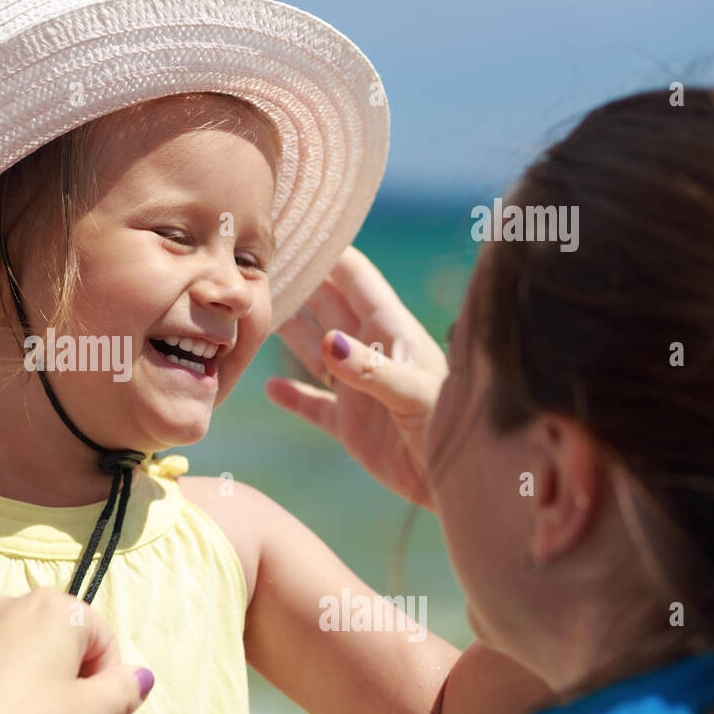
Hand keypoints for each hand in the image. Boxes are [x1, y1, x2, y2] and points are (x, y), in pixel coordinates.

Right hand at [264, 247, 447, 508]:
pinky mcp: (350, 427)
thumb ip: (370, 369)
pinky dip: (291, 396)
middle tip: (261, 261)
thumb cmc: (450, 430)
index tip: (297, 229)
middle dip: (299, 281)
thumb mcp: (414, 393)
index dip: (328, 251)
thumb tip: (329, 342)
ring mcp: (358, 388)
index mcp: (390, 330)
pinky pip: (313, 405)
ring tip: (254, 311)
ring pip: (314, 349)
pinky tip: (268, 386)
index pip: (354, 277)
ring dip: (288, 331)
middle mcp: (370, 351)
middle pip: (327, 305)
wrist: (459, 484)